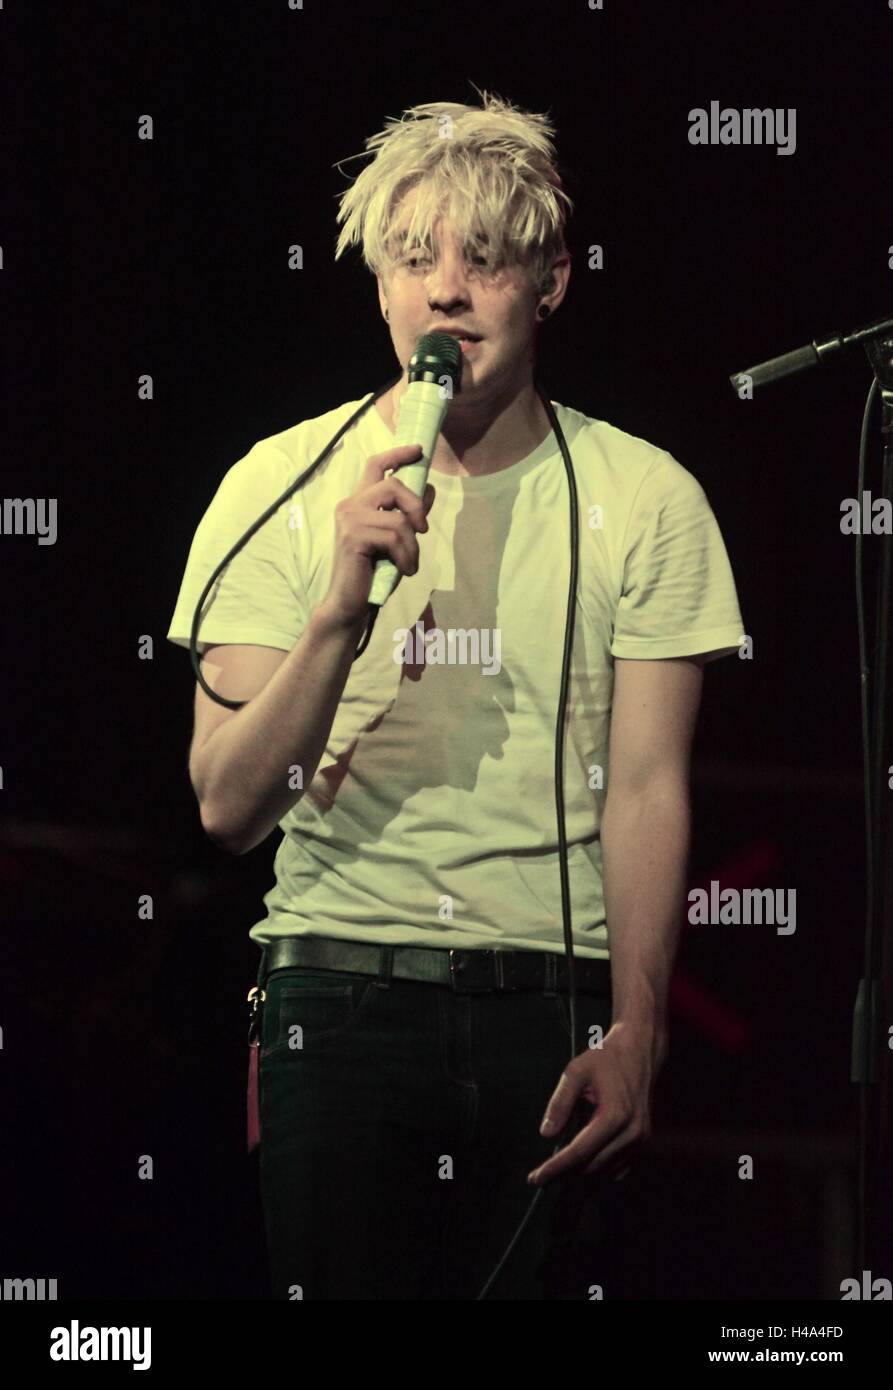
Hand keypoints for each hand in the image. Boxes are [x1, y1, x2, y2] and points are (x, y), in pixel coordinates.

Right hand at [320, 446, 435, 628]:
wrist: (350, 603)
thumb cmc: (373, 572)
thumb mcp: (396, 539)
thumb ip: (408, 514)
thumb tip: (429, 488)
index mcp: (358, 503)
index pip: (375, 466)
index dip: (398, 454)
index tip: (418, 450)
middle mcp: (349, 506)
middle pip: (393, 485)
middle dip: (416, 506)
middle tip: (423, 530)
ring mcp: (349, 520)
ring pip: (398, 519)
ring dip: (412, 545)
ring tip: (409, 563)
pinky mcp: (353, 537)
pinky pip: (394, 538)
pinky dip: (406, 557)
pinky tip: (405, 571)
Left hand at [527, 1021, 667, 1186]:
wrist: (640, 1049)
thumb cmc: (606, 1057)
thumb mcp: (576, 1071)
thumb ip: (560, 1102)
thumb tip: (546, 1134)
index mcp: (615, 1115)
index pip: (580, 1152)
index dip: (556, 1168)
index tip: (535, 1178)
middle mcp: (632, 1132)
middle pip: (592, 1167)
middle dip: (564, 1174)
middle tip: (539, 1175)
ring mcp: (641, 1139)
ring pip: (605, 1172)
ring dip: (581, 1175)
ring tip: (557, 1170)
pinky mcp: (644, 1142)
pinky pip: (619, 1169)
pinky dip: (599, 1171)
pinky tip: (581, 1165)